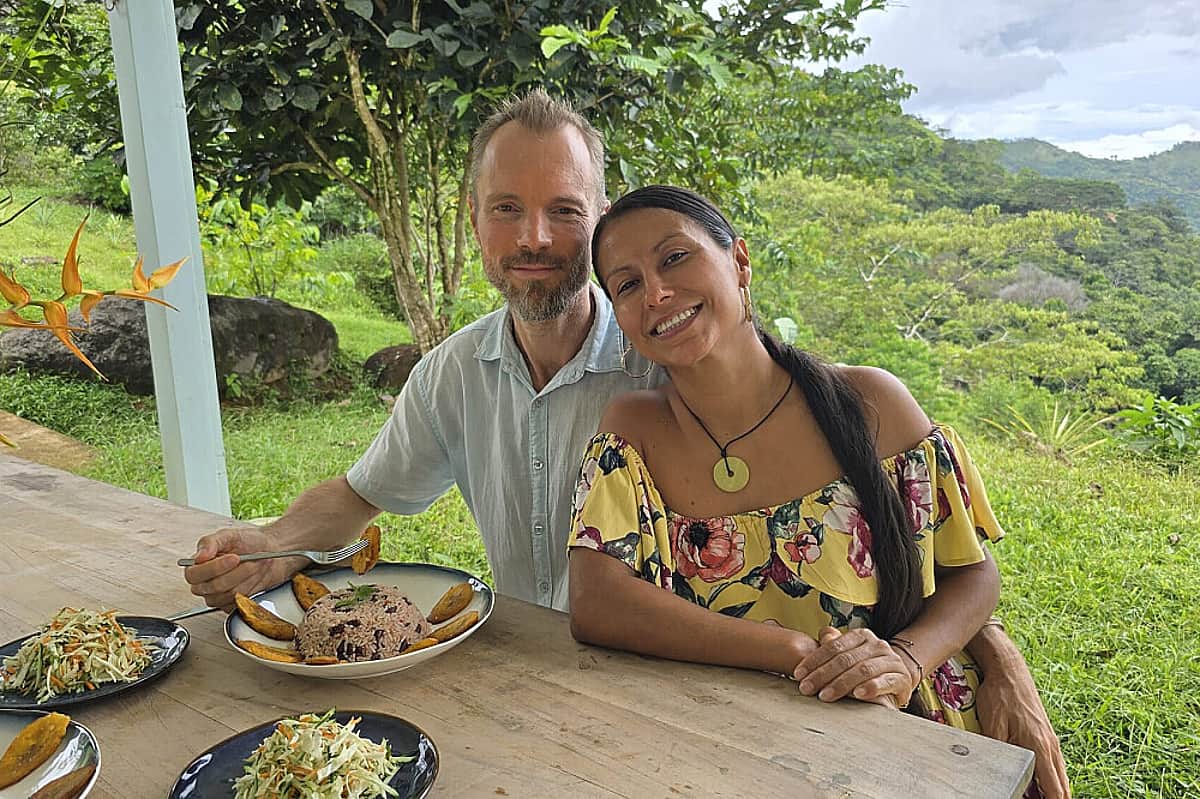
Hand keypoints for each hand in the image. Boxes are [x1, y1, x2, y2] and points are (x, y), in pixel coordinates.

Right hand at [183, 526, 305, 610]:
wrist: (270, 552)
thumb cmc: (248, 543)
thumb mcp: (229, 535)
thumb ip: (210, 543)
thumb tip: (198, 557)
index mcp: (197, 566)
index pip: (194, 575)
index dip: (215, 568)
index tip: (234, 558)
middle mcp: (204, 584)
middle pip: (214, 586)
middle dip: (238, 572)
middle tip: (252, 561)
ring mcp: (217, 597)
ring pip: (230, 594)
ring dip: (247, 578)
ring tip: (256, 565)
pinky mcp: (232, 605)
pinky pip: (240, 602)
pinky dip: (252, 588)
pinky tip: (256, 577)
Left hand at [792, 627, 914, 708]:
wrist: (899, 681)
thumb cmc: (867, 668)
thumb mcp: (850, 655)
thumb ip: (835, 645)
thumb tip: (823, 634)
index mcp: (861, 636)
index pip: (833, 647)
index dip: (814, 660)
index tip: (798, 675)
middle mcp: (877, 644)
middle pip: (845, 659)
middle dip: (822, 675)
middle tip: (806, 688)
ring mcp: (891, 660)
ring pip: (862, 670)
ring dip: (841, 684)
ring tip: (825, 695)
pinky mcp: (901, 678)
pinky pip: (885, 681)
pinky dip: (870, 687)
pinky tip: (858, 695)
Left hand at [975, 661, 1070, 798]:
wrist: (1009, 671)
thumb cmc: (1000, 696)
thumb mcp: (993, 727)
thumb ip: (999, 755)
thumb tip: (999, 776)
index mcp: (1041, 749)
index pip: (1055, 790)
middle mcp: (1052, 748)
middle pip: (1062, 788)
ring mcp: (1051, 742)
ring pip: (1059, 777)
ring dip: (1051, 791)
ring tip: (1033, 796)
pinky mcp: (1046, 737)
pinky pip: (1053, 766)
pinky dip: (1048, 779)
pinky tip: (1034, 784)